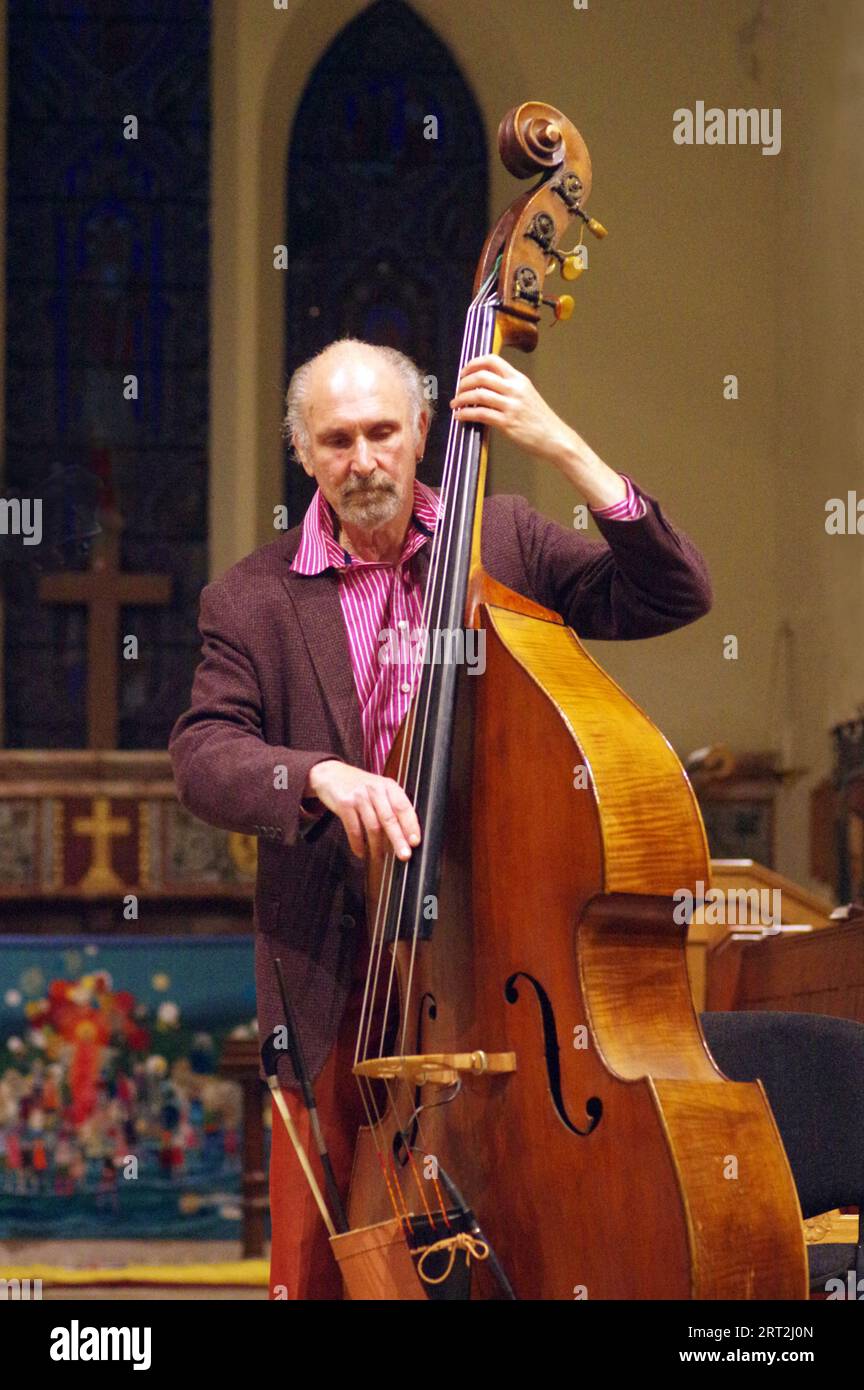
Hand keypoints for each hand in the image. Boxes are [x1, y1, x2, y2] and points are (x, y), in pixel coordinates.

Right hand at [306, 760, 420, 861]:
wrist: (332, 774)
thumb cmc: (360, 786)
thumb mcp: (380, 789)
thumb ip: (392, 806)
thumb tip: (405, 835)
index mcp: (389, 786)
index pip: (403, 807)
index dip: (411, 825)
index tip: (415, 842)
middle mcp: (375, 789)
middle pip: (389, 819)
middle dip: (398, 840)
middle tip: (404, 856)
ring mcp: (359, 796)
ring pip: (372, 827)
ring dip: (377, 847)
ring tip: (380, 859)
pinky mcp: (344, 804)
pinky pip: (354, 829)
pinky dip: (358, 844)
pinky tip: (362, 853)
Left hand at [451, 354, 627, 508]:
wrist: (555, 438)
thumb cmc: (540, 420)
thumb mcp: (527, 395)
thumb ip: (509, 387)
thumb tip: (484, 386)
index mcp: (519, 379)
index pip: (492, 360)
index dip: (473, 363)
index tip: (464, 372)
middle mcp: (515, 389)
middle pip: (481, 375)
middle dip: (463, 382)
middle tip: (457, 390)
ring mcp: (511, 406)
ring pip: (478, 394)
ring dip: (461, 398)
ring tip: (455, 404)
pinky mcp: (507, 423)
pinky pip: (480, 414)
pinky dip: (465, 414)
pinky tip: (460, 416)